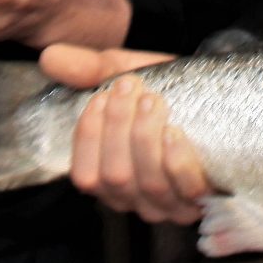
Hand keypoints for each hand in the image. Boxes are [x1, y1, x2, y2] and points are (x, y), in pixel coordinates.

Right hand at [43, 44, 212, 223]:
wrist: (212, 93)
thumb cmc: (164, 89)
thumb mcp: (124, 72)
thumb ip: (88, 69)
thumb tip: (49, 58)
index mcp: (107, 176)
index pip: (85, 175)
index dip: (89, 138)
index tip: (101, 97)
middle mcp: (134, 198)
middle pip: (116, 177)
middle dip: (119, 129)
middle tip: (130, 88)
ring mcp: (168, 203)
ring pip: (149, 184)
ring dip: (147, 139)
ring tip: (152, 101)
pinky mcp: (201, 197)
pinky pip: (187, 190)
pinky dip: (178, 161)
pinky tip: (174, 132)